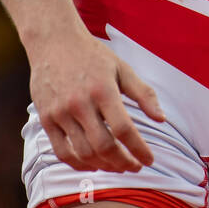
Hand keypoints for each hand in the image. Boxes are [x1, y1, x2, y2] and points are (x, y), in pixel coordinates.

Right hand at [29, 26, 165, 173]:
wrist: (53, 41)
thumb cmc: (92, 55)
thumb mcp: (122, 68)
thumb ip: (143, 94)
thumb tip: (162, 119)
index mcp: (103, 89)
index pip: (124, 129)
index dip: (139, 149)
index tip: (149, 160)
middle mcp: (80, 103)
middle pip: (104, 146)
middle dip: (123, 162)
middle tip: (134, 166)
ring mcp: (60, 112)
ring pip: (83, 153)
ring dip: (104, 166)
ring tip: (117, 166)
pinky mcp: (46, 118)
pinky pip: (62, 152)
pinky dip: (79, 165)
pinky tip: (93, 165)